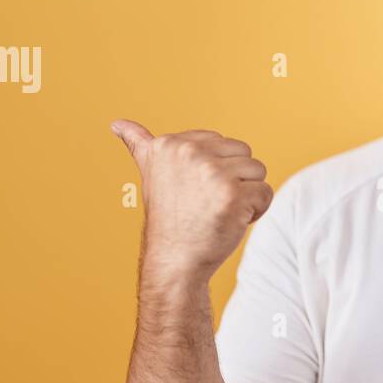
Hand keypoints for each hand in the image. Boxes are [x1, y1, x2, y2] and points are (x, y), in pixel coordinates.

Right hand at [111, 119, 272, 282]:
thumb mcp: (150, 173)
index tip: (195, 191)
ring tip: (220, 212)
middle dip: (235, 180)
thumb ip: (139, 144)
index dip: (218, 170)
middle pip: (244, 153)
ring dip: (247, 196)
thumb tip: (117, 123)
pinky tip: (232, 222)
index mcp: (169, 143)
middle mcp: (189, 153)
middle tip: (209, 204)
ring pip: (257, 171)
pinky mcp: (233, 195)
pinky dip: (256, 211)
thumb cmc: (168, 218)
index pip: (222, 143)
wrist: (175, 260)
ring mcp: (212, 173)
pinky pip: (265, 193)